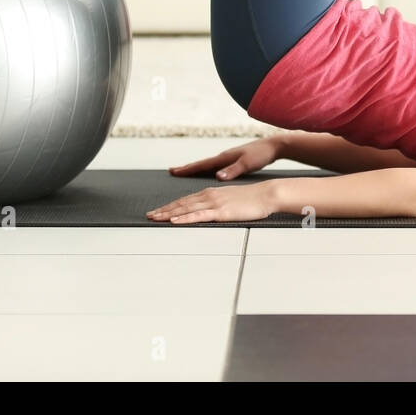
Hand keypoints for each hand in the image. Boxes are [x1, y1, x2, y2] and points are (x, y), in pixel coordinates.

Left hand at [146, 182, 278, 223]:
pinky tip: (175, 220)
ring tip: (155, 218)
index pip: (186, 200)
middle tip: (149, 216)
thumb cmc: (252, 200)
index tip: (158, 211)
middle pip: (181, 204)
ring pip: (186, 209)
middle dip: (163, 210)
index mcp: (211, 193)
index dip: (170, 206)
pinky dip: (185, 218)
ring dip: (169, 214)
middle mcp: (209, 196)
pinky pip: (199, 215)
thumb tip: (210, 212)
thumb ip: (218, 205)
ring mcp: (214, 203)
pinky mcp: (221, 212)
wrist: (266, 194)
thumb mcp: (231, 200)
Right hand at [168, 137, 282, 180]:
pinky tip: (208, 174)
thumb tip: (217, 177)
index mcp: (224, 158)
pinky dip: (207, 171)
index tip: (173, 171)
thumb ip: (233, 170)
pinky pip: (216, 167)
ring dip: (195, 169)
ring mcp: (228, 159)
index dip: (187, 169)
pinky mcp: (234, 162)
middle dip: (186, 168)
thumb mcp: (247, 164)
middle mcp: (224, 157)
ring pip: (207, 165)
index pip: (201, 165)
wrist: (274, 146)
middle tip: (172, 171)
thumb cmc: (262, 154)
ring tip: (184, 172)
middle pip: (201, 164)